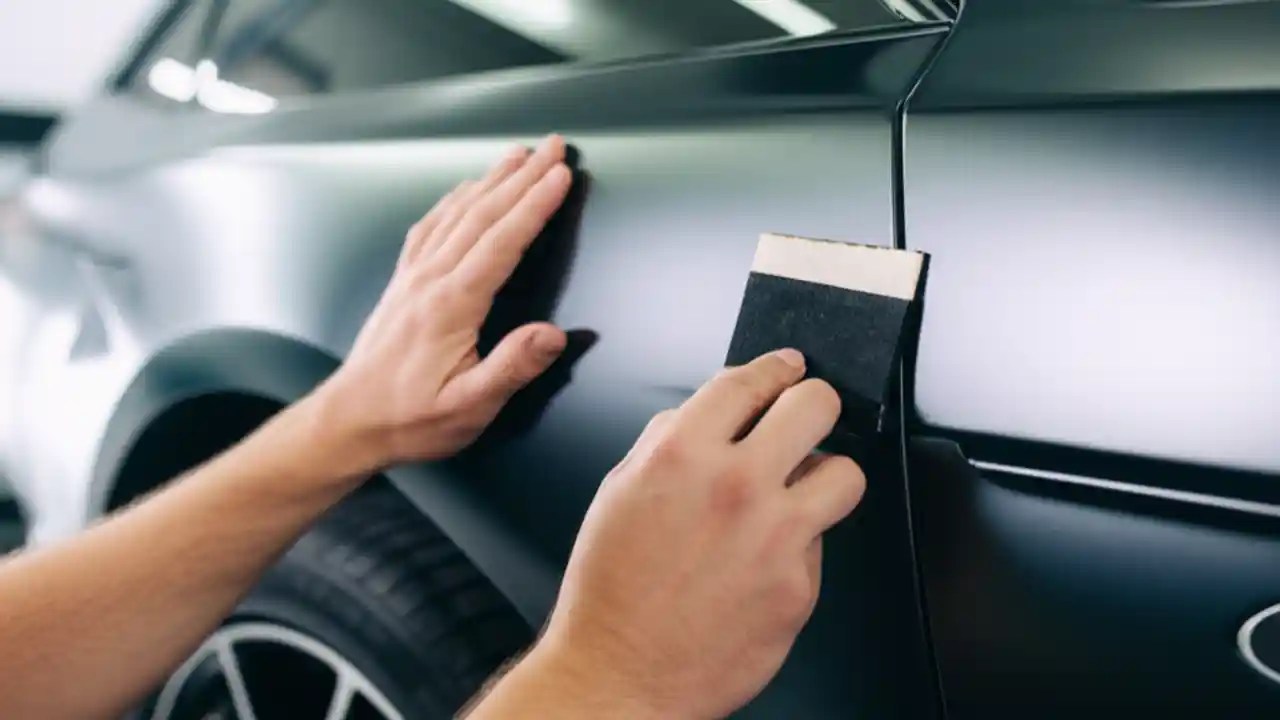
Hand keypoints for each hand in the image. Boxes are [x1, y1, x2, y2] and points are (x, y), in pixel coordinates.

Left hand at [314, 134, 572, 472]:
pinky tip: (466, 191)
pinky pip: (431, 226)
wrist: (350, 421)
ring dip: (492, 180)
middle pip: (483, 214)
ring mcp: (413, 277)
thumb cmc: (411, 419)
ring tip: (519, 154)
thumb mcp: (468, 407)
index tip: (561, 175)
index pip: (502, 242)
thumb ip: (511, 367)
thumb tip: (553, 334)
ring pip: (457, 213)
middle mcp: (430, 280)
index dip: (534, 205)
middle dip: (522, 177)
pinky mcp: (403, 283)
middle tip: (553, 147)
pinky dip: (455, 200)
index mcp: (451, 305)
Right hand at [527, 350, 866, 718]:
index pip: (749, 380)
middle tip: (805, 417)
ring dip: (825, 475)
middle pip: (815, 405)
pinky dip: (801, 542)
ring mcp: (775, 535)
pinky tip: (767, 557)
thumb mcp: (619, 492)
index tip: (788, 367)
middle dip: (812, 404)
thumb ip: (666, 441)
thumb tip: (706, 413)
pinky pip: (822, 540)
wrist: (620, 675)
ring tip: (801, 490)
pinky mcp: (800, 584)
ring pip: (845, 471)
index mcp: (682, 453)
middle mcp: (735, 485)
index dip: (775, 367)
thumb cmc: (612, 590)